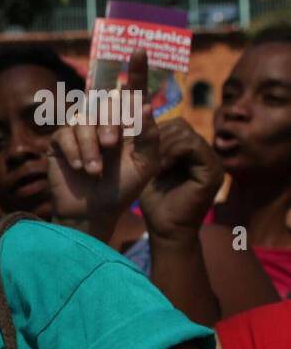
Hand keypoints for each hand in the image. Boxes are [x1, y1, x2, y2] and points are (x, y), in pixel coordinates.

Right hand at [48, 50, 160, 240]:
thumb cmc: (122, 189)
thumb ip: (149, 136)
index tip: (140, 50)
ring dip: (91, 144)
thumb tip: (145, 105)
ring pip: (84, 120)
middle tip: (112, 145)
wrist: (93, 212)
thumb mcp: (145, 164)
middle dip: (110, 122)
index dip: (136, 71)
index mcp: (127, 124)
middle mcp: (103, 122)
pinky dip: (75, 151)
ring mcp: (80, 131)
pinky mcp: (59, 142)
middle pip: (106, 104)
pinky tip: (82, 168)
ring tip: (96, 169)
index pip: (132, 93)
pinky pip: (65, 134)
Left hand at [140, 120, 223, 242]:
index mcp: (191, 151)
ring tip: (150, 164)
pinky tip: (159, 167)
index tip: (134, 143)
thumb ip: (148, 146)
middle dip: (156, 136)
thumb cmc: (154, 202)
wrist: (166, 230)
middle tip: (140, 153)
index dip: (152, 129)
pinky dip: (172, 153)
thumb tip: (139, 118)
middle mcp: (205, 153)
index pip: (175, 125)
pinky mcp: (214, 171)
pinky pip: (193, 147)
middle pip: (180, 125)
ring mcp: (212, 161)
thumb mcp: (147, 168)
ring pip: (185, 133)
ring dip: (162, 146)